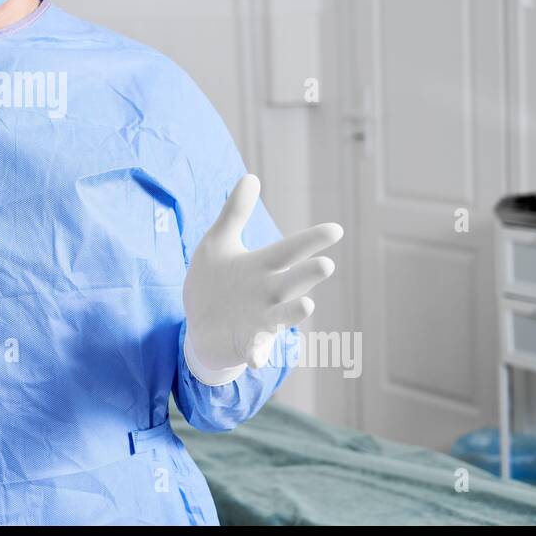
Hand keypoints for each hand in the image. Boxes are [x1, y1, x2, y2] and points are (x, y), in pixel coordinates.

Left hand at [183, 174, 342, 381]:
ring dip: (293, 313)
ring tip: (308, 306)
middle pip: (290, 282)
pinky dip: (258, 353)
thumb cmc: (214, 283)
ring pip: (281, 316)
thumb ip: (235, 212)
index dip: (311, 240)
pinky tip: (257, 358)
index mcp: (261, 267)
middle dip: (307, 275)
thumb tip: (251, 176)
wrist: (199, 325)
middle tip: (326, 264)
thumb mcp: (218, 243)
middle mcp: (266, 294)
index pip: (289, 250)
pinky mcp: (245, 344)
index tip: (336, 229)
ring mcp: (258, 320)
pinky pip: (255, 350)